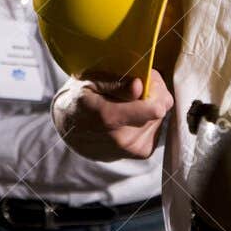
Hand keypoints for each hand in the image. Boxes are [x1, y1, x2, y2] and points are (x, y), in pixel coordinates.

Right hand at [54, 71, 173, 160]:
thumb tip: (139, 86)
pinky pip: (158, 127)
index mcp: (108, 118)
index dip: (154, 86)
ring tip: (127, 103)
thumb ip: (114, 83)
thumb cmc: (79, 98)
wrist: (69, 129)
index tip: (142, 78)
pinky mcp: (141, 153)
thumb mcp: (88, 81)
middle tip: (133, 86)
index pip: (155, 108)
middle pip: (161, 108)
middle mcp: (123, 139)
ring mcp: (133, 148)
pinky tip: (131, 116)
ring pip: (160, 117)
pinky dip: (148, 119)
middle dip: (152, 93)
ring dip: (149, 106)